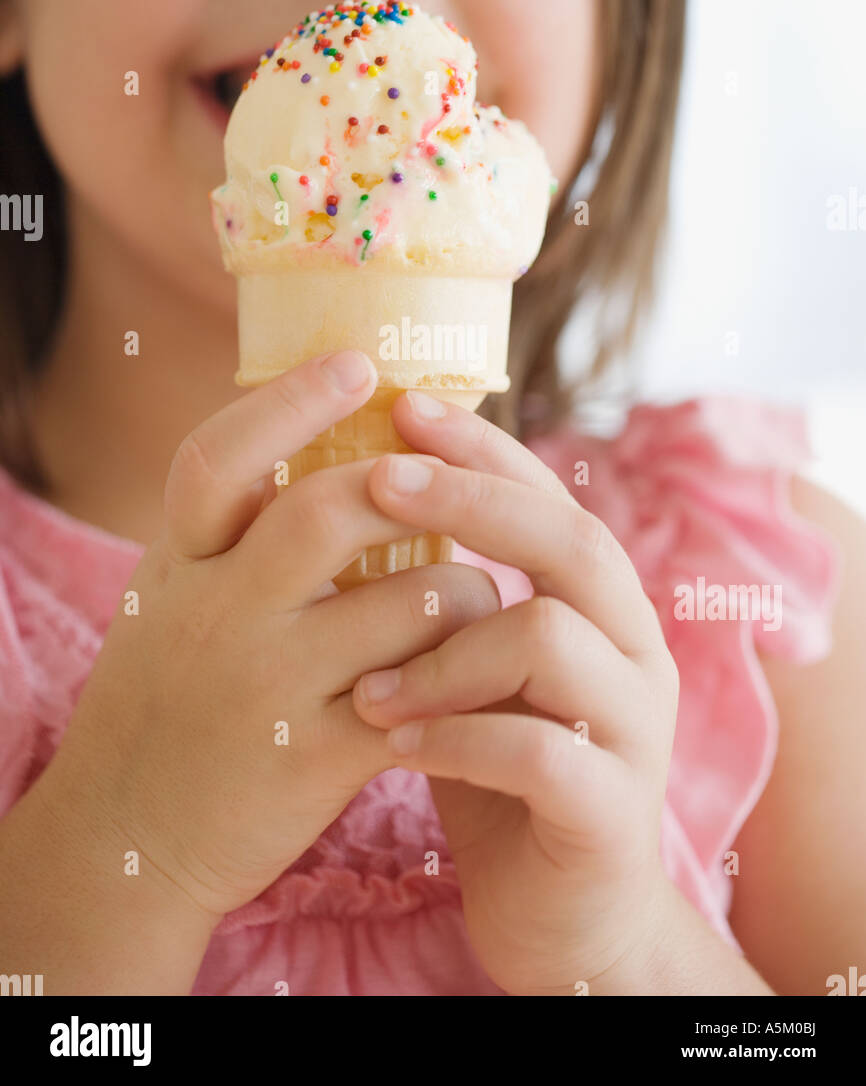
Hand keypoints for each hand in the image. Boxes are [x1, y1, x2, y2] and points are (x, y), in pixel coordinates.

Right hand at [47, 354, 499, 927]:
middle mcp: (220, 614)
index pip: (218, 460)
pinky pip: (424, 693)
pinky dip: (463, 671)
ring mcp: (268, 687)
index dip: (291, 403)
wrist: (124, 838)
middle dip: (412, 485)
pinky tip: (473, 669)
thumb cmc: (168, 697)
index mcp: (180, 564)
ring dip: (465, 587)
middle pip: (331, 512)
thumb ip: (236, 534)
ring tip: (472, 594)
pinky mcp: (315, 758)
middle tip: (457, 481)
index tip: (360, 365)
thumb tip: (339, 451)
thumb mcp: (175, 598)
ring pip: (409, 603)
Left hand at [352, 391, 679, 995]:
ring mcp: (634, 728)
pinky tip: (392, 746)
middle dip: (474, 500)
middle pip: (572, 541)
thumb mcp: (475, 666)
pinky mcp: (611, 811)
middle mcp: (633, 649)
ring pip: (551, 638)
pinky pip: (537, 752)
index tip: (404, 404)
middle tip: (383, 479)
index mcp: (599, 605)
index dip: (483, 446)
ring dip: (443, 652)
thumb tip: (356, 493)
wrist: (562, 914)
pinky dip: (455, 740)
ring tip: (366, 684)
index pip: (552, 495)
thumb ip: (448, 593)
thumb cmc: (499, 769)